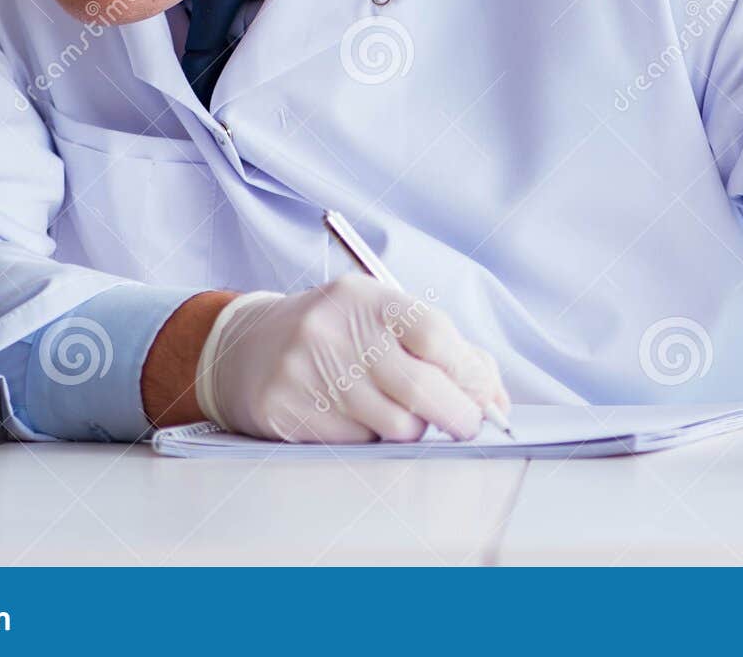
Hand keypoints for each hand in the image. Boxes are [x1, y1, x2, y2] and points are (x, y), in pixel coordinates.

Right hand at [193, 276, 508, 442]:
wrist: (246, 348)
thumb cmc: (335, 334)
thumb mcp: (382, 318)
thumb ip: (443, 349)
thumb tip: (495, 398)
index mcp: (366, 298)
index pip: (434, 333)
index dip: (470, 372)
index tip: (487, 398)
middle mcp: (335, 330)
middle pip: (420, 387)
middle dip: (459, 415)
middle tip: (468, 425)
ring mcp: (307, 371)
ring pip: (394, 426)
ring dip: (411, 429)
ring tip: (397, 412)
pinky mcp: (286, 410)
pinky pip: (357, 444)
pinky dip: (369, 439)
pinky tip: (352, 416)